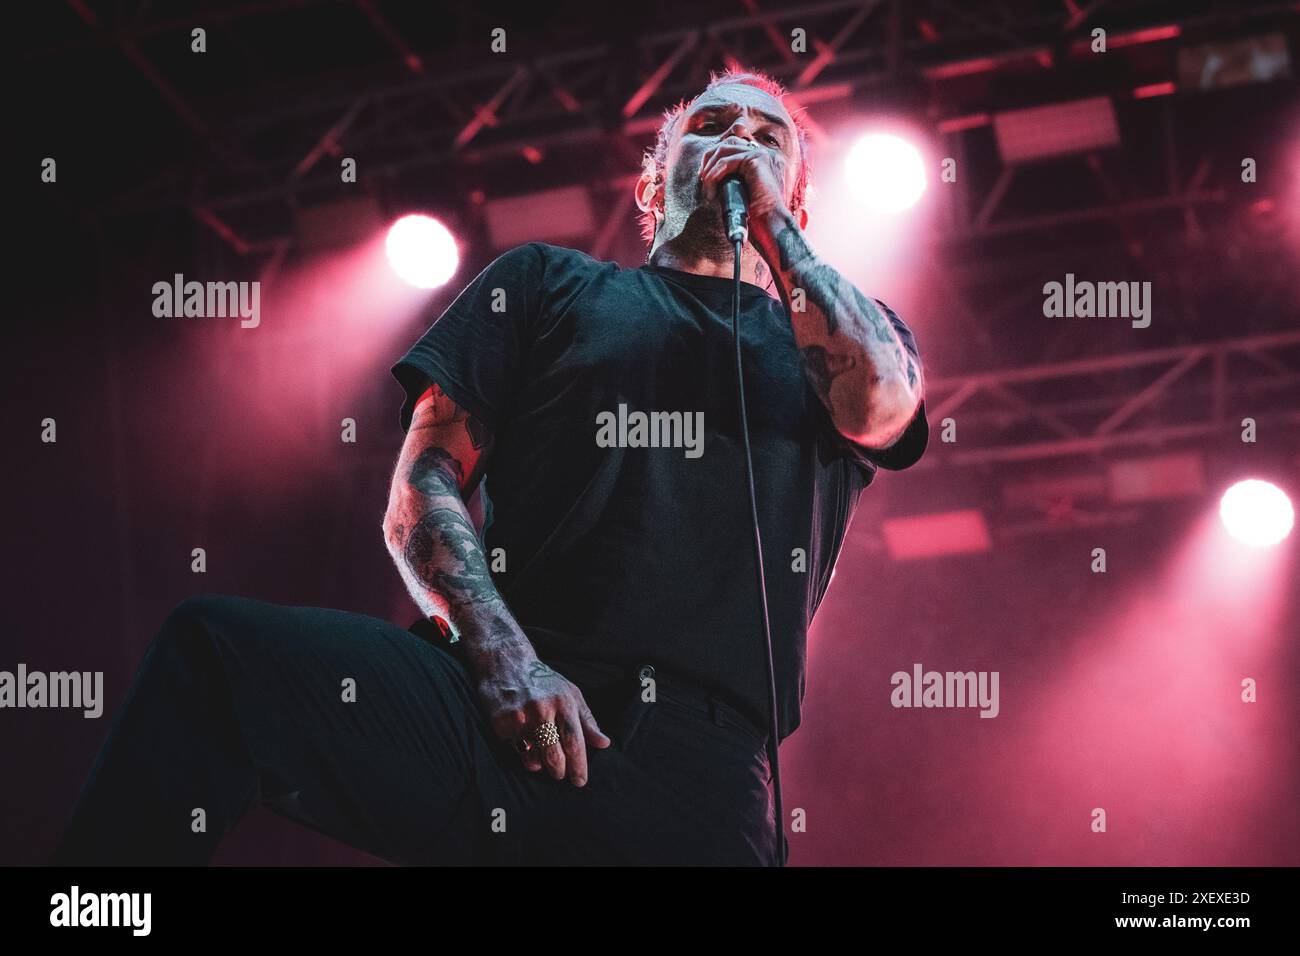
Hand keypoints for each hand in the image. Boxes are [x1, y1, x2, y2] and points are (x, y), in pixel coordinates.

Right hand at [471, 648, 610, 786]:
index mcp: (564, 702)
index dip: (579, 766)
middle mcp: (542, 710)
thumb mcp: (571, 694)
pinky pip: (517, 752)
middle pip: (554, 755)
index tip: (580, 781)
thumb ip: (587, 721)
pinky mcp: (501, 724)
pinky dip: (525, 756)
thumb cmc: (543, 681)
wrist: (506, 662)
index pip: (575, 742)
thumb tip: (604, 744)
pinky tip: (528, 746)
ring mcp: (520, 718)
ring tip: (544, 760)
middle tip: (561, 774)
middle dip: (560, 771)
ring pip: (534, 758)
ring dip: (542, 766)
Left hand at [699, 133, 789, 228]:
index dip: (712, 158)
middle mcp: (757, 152)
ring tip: (707, 188)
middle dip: (708, 160)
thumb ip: (726, 177)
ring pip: (723, 150)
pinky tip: (712, 191)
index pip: (729, 145)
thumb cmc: (753, 212)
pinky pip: (726, 162)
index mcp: (754, 157)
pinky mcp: (756, 159)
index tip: (704, 177)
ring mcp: (758, 153)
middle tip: (702, 180)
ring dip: (709, 169)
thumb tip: (704, 174)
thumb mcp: (735, 189)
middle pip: (724, 144)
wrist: (768, 221)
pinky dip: (714, 175)